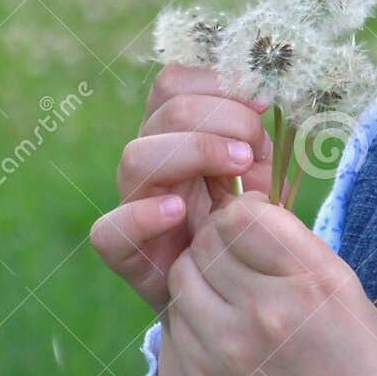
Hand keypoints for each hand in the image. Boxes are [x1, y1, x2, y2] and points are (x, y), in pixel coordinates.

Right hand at [89, 64, 275, 314]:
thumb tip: (266, 101)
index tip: (262, 101)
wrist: (236, 293)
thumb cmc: (250, 225)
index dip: (216, 82)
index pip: (175, 83)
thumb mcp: (266, 176)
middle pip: (165, 110)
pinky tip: (178, 211)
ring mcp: (135, 204)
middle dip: (219, 117)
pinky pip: (109, 231)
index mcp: (179, 134)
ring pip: (137, 157)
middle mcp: (152, 161)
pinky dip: (142, 216)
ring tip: (238, 167)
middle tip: (254, 146)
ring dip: (194, 151)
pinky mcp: (127, 253)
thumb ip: (264, 141)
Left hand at [165, 190, 376, 375]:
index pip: (239, 216)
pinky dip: (195, 319)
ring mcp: (227, 352)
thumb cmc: (364, 362)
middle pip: (206, 245)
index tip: (256, 230)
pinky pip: (178, 326)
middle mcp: (263, 312)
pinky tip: (224, 331)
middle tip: (241, 262)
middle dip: (219, 244)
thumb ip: (292, 247)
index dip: (244, 215)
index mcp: (308, 281)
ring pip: (182, 281)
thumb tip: (242, 216)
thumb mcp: (346, 287)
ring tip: (229, 294)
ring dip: (201, 278)